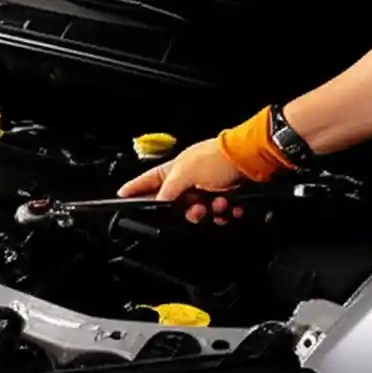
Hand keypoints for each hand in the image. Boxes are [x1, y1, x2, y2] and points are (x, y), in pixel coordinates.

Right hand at [117, 138, 247, 223]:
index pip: (147, 182)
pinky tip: (230, 206)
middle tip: (196, 208)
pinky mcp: (222, 197)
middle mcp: (188, 180)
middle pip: (175, 206)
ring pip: (198, 213)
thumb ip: (169, 190)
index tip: (121, 196)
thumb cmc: (218, 157)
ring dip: (210, 212)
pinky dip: (225, 214)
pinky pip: (217, 215)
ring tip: (219, 203)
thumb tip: (159, 201)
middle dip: (188, 211)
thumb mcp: (186, 172)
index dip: (135, 189)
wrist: (250, 159)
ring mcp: (205, 189)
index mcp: (174, 170)